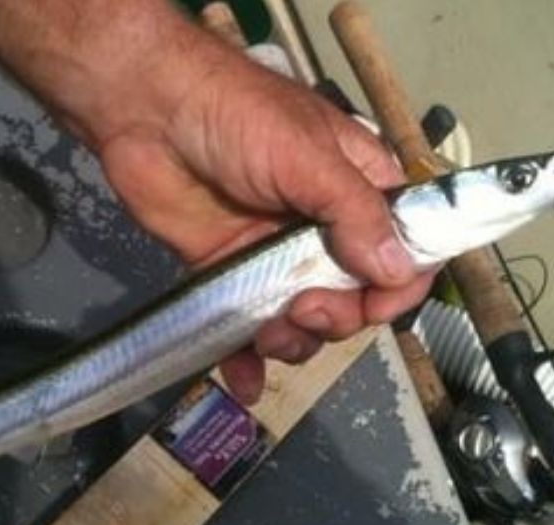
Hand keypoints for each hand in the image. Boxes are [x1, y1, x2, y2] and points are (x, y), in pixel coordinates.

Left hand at [94, 43, 435, 401]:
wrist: (149, 113)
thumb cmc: (237, 117)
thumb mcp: (307, 156)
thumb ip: (354, 214)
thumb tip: (398, 271)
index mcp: (359, 190)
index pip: (405, 250)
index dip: (398, 286)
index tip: (376, 306)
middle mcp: (326, 229)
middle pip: (356, 298)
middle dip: (337, 316)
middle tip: (304, 307)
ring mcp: (278, 256)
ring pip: (306, 322)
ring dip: (295, 341)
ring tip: (268, 331)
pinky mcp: (232, 275)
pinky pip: (249, 330)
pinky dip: (248, 362)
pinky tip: (244, 382)